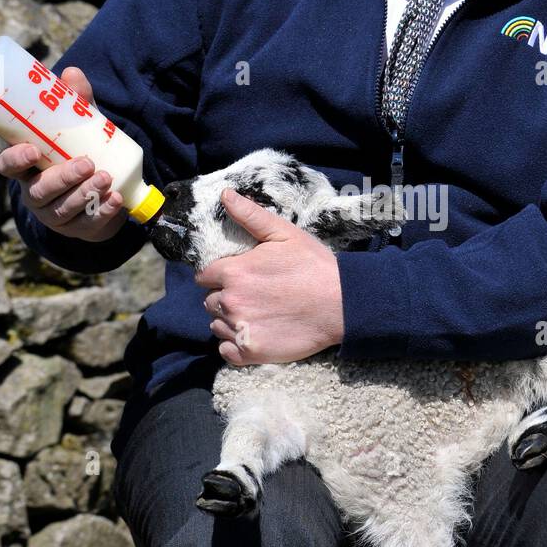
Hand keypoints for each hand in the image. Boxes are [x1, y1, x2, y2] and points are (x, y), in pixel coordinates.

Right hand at [0, 66, 126, 241]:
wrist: (98, 193)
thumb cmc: (76, 153)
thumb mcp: (75, 129)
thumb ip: (74, 104)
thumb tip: (72, 72)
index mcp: (27, 168)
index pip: (8, 166)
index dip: (15, 160)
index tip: (31, 151)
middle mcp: (36, 193)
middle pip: (40, 191)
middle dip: (63, 178)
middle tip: (85, 164)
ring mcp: (56, 215)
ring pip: (64, 209)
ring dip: (85, 193)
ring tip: (106, 177)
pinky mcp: (79, 229)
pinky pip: (89, 224)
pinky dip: (104, 211)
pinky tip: (116, 199)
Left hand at [194, 188, 344, 363]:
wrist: (342, 304)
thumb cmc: (314, 266)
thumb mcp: (284, 234)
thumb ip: (250, 216)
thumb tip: (224, 195)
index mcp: (234, 272)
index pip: (204, 276)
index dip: (219, 275)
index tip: (238, 277)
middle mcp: (231, 302)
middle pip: (210, 302)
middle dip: (226, 297)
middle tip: (252, 296)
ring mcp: (240, 329)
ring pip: (217, 326)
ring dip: (230, 321)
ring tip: (256, 315)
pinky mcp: (251, 352)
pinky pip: (226, 351)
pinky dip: (235, 345)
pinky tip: (253, 334)